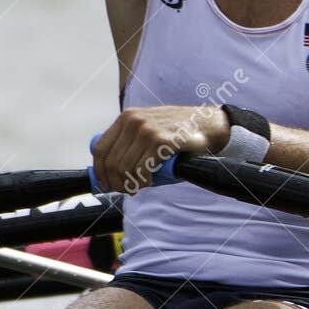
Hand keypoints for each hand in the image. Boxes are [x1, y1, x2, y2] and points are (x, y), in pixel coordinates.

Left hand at [92, 105, 229, 193]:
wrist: (209, 125)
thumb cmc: (178, 132)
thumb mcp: (149, 128)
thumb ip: (130, 141)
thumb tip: (109, 170)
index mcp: (127, 117)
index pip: (100, 149)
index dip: (99, 171)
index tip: (105, 184)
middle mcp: (133, 121)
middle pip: (110, 162)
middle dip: (115, 182)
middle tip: (125, 191)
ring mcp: (147, 129)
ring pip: (124, 167)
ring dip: (129, 184)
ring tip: (138, 188)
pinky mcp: (162, 140)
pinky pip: (142, 169)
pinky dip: (143, 181)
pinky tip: (148, 182)